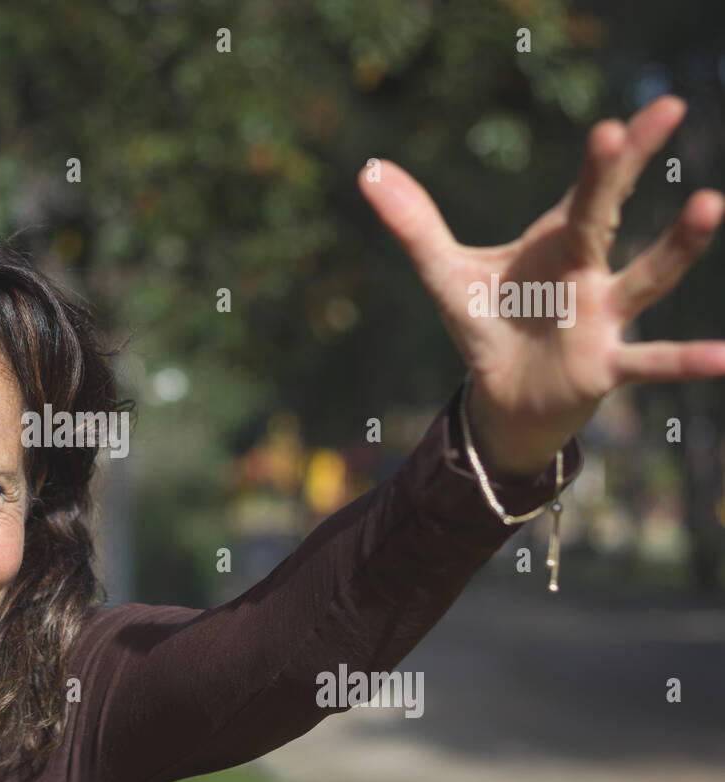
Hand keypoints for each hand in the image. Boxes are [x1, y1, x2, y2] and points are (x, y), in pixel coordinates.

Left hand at [359, 96, 724, 475]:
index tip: (632, 114)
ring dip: (676, 245)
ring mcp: (604, 316)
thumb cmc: (487, 324)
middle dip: (626, 169)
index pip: (587, 189)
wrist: (501, 394)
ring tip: (710, 204)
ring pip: (647, 277)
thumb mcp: (444, 273)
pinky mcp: (605, 363)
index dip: (610, 152)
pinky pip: (651, 361)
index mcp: (557, 242)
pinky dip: (686, 360)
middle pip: (608, 214)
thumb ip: (414, 224)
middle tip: (664, 110)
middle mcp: (589, 271)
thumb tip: (368, 170)